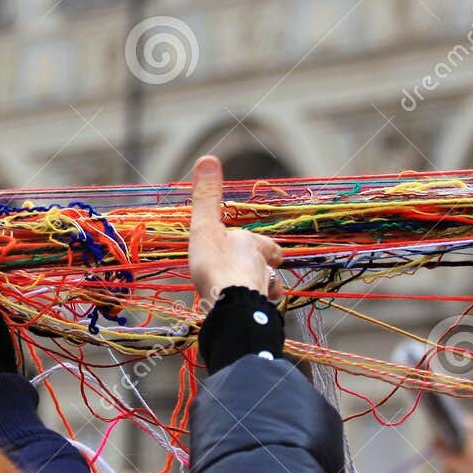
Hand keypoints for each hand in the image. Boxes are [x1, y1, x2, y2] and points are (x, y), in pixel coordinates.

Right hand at [188, 154, 282, 304]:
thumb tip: (207, 158)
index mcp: (251, 244)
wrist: (230, 306)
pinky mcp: (256, 314)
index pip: (264, 243)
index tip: (260, 249)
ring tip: (247, 295)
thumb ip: (206, 197)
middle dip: (262, 268)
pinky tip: (243, 314)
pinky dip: (253, 310)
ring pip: (265, 289)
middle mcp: (262, 267)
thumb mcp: (205, 226)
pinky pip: (257, 311)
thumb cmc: (216, 264)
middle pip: (267, 267)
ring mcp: (261, 292)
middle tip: (251, 273)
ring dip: (259, 290)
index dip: (263, 246)